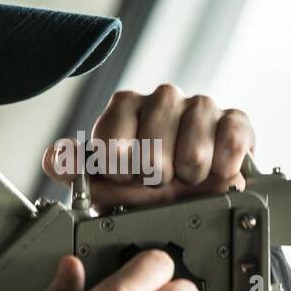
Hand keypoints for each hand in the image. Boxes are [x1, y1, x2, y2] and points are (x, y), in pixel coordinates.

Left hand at [41, 85, 255, 210]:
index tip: (126, 180)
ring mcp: (201, 105)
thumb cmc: (150, 185)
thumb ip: (76, 170)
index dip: (119, 172)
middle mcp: (163, 98)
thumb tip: (54, 158)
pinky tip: (215, 173)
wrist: (199, 192)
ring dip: (189, 180)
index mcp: (126, 106)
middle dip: (156, 182)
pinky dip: (223, 171)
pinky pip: (230, 146)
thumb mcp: (107, 184)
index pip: (111, 141)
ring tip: (187, 180)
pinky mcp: (236, 119)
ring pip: (191, 156)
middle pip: (152, 154)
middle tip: (160, 183)